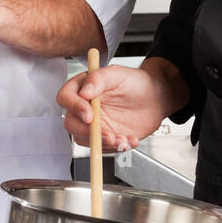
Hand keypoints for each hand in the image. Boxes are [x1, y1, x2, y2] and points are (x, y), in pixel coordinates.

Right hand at [56, 63, 170, 149]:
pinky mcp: (104, 137)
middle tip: (109, 135)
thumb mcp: (118, 74)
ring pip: (86, 140)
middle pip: (72, 124)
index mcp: (83, 88)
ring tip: (124, 139)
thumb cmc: (136, 82)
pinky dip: (117, 148)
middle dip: (90, 133)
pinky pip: (103, 148)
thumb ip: (99, 78)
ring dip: (105, 144)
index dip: (75, 108)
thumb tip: (84, 91)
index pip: (66, 98)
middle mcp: (85, 107)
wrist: (155, 99)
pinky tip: (130, 140)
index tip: (90, 116)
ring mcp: (94, 124)